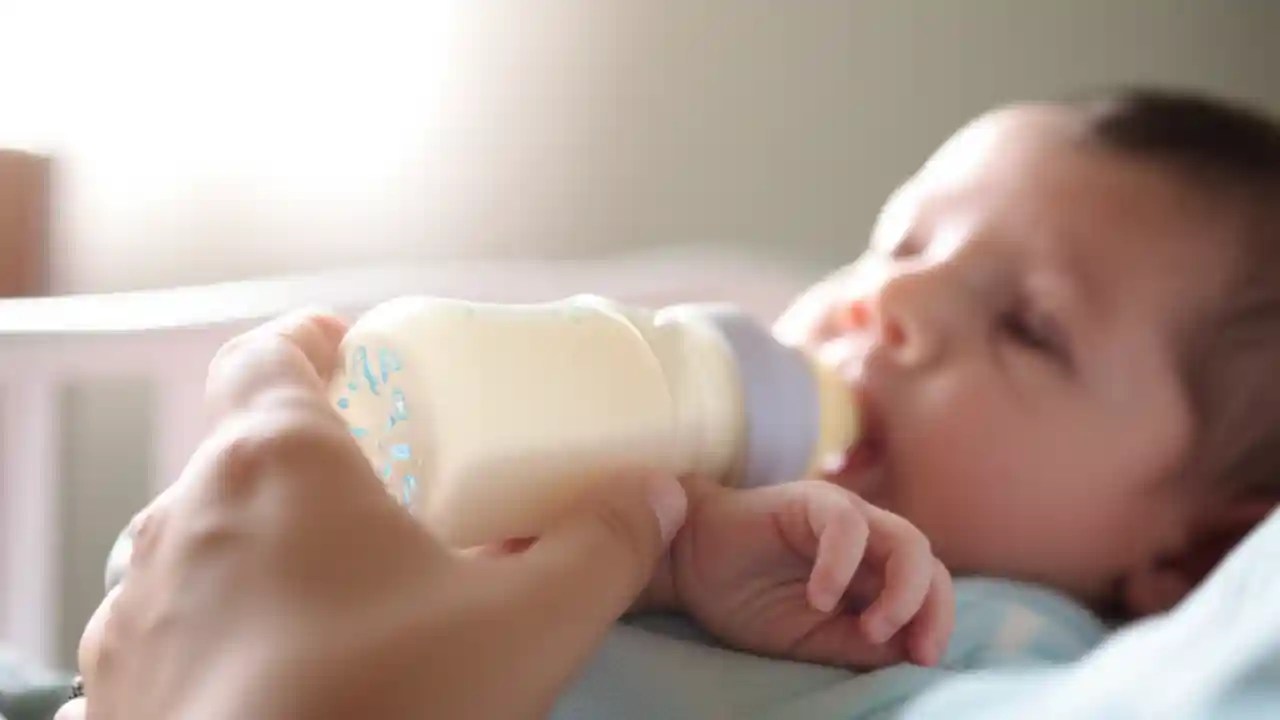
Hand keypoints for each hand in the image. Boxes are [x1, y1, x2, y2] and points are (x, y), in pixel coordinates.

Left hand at [56, 310, 686, 719]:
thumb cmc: (382, 712)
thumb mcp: (527, 628)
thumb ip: (600, 549)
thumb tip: (653, 501)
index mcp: (275, 466)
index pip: (265, 354)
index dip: (309, 342)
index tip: (348, 353)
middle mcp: (182, 519)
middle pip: (242, 452)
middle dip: (310, 463)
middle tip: (381, 496)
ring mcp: (132, 608)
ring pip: (202, 543)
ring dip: (262, 549)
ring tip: (337, 594)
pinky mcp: (115, 687)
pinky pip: (170, 628)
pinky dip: (219, 629)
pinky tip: (278, 671)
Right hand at [658, 479, 953, 668]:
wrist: (690, 566)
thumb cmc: (749, 601)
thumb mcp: (810, 640)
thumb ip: (858, 643)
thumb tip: (910, 651)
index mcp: (874, 574)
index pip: (930, 590)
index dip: (936, 623)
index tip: (924, 660)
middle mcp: (870, 541)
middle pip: (929, 565)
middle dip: (932, 610)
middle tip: (914, 650)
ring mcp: (846, 516)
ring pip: (907, 541)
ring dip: (902, 591)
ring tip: (871, 628)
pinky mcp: (814, 500)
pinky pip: (848, 526)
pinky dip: (842, 565)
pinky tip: (820, 597)